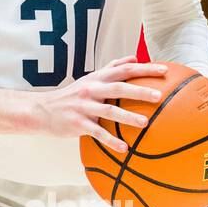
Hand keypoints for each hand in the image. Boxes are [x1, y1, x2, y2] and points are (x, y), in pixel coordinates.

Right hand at [30, 56, 167, 153]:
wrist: (42, 110)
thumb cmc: (72, 95)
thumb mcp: (90, 78)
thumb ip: (112, 67)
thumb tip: (134, 57)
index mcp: (97, 78)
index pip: (125, 69)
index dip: (145, 69)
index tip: (164, 71)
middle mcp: (92, 89)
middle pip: (119, 87)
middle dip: (140, 91)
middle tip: (159, 96)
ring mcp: (84, 107)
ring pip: (109, 110)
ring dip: (128, 117)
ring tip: (145, 124)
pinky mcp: (78, 124)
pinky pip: (97, 133)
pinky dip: (111, 141)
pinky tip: (125, 149)